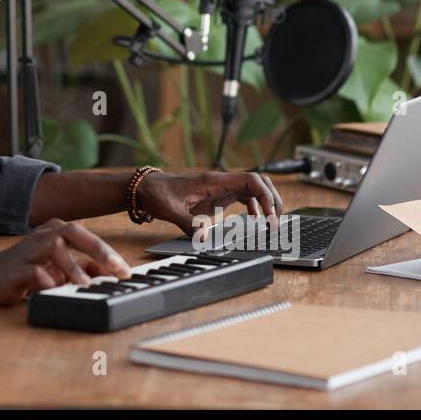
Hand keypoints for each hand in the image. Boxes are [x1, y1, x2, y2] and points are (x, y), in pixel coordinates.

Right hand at [0, 218, 131, 304]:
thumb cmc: (26, 270)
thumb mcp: (59, 269)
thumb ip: (84, 268)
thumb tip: (112, 274)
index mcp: (56, 231)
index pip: (87, 237)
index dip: (109, 253)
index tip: (126, 272)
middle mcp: (43, 235)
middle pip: (73, 232)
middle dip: (98, 249)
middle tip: (118, 269)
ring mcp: (28, 250)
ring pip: (54, 247)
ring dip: (73, 268)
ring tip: (87, 285)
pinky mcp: (16, 268)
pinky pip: (34, 271)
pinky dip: (48, 281)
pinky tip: (57, 291)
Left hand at [137, 170, 282, 232]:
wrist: (145, 188)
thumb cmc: (157, 193)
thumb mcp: (170, 210)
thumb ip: (188, 224)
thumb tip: (204, 238)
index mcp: (213, 181)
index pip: (251, 180)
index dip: (266, 197)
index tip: (269, 218)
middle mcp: (221, 182)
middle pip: (258, 183)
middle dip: (272, 200)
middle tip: (275, 222)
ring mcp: (220, 188)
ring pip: (254, 188)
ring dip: (266, 202)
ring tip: (271, 222)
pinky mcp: (217, 195)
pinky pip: (244, 196)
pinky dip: (255, 206)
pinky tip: (256, 219)